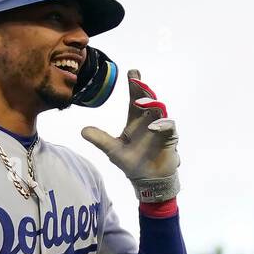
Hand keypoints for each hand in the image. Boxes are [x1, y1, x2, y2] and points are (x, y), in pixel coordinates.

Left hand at [81, 69, 179, 203]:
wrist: (148, 180)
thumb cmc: (133, 163)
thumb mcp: (113, 150)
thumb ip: (100, 139)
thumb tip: (82, 131)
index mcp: (136, 119)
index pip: (135, 97)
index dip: (134, 84)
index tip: (132, 72)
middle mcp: (149, 119)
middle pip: (148, 98)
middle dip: (142, 88)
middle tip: (136, 79)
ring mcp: (161, 127)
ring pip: (159, 108)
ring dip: (151, 103)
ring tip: (140, 102)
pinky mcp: (170, 137)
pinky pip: (169, 126)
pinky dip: (162, 125)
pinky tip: (152, 126)